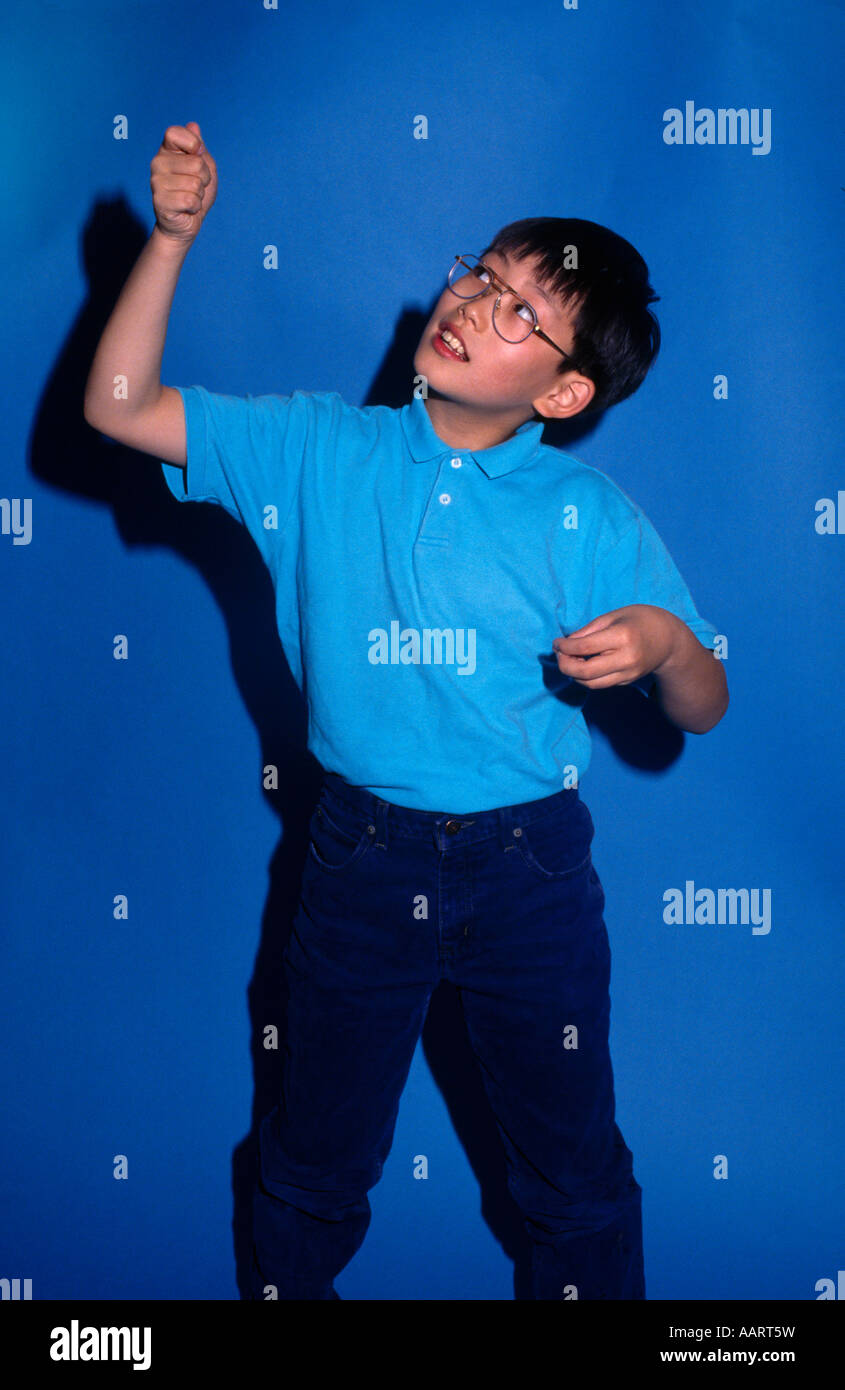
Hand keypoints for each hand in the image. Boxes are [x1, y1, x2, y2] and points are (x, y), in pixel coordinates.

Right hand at [150, 122, 217, 242]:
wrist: (186, 223)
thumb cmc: (195, 192)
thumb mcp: (205, 167)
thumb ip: (200, 147)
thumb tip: (193, 126)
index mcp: (166, 150)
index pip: (175, 132)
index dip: (194, 145)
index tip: (197, 157)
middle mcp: (157, 163)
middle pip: (196, 163)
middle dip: (204, 178)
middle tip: (195, 187)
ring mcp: (156, 181)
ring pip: (195, 183)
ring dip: (199, 194)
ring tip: (190, 198)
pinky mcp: (159, 201)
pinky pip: (191, 199)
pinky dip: (195, 206)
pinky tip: (186, 208)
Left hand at [552, 604, 681, 688]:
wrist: (669, 640)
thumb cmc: (639, 620)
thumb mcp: (614, 616)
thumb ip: (588, 630)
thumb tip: (566, 644)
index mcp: (622, 636)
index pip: (584, 648)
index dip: (564, 647)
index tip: (556, 643)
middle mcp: (625, 659)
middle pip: (584, 672)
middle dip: (564, 665)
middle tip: (559, 654)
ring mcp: (628, 673)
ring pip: (591, 684)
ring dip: (574, 674)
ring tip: (570, 659)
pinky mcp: (627, 681)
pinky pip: (601, 684)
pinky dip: (587, 677)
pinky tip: (583, 664)